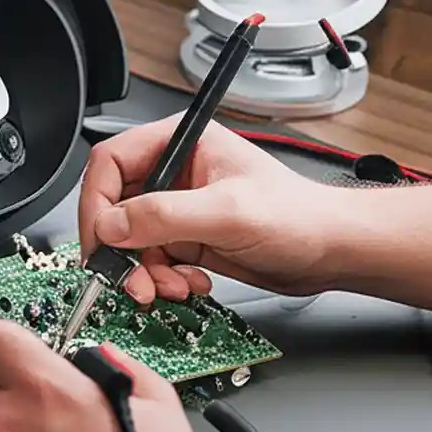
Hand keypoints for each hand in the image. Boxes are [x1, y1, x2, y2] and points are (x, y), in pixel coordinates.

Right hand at [79, 114, 343, 302]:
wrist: (333, 252)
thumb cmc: (300, 215)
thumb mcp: (228, 212)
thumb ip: (164, 215)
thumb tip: (111, 224)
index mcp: (180, 143)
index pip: (111, 163)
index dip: (98, 202)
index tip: (101, 239)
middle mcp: (172, 172)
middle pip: (113, 206)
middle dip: (120, 247)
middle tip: (127, 276)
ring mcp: (177, 207)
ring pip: (128, 241)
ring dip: (142, 271)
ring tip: (166, 288)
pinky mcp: (184, 238)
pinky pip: (150, 261)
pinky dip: (161, 280)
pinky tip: (189, 284)